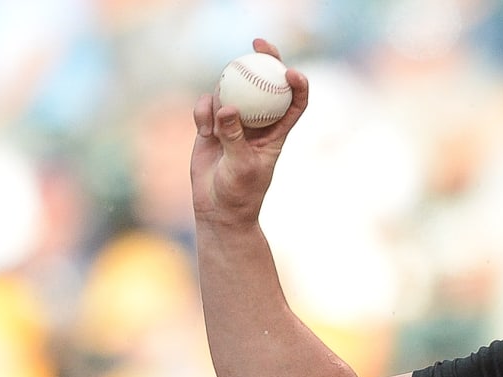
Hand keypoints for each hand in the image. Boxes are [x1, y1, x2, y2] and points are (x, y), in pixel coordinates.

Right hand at [190, 38, 308, 226]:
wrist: (217, 208)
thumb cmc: (239, 192)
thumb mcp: (241, 165)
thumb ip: (235, 136)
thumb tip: (228, 107)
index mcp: (276, 132)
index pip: (294, 103)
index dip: (298, 84)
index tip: (291, 71)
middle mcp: (258, 123)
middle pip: (265, 84)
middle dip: (265, 60)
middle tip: (258, 43)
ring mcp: (233, 123)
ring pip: (231, 91)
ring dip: (222, 95)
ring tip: (215, 122)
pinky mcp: (211, 127)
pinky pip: (207, 106)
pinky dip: (204, 111)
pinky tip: (204, 128)